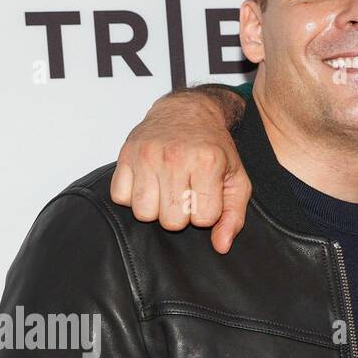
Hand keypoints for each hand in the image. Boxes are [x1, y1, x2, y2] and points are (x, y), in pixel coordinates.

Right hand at [110, 89, 249, 253]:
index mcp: (207, 162)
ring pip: (144, 213)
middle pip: (171, 221)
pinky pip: (121, 198)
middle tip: (186, 193)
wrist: (188, 111)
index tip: (206, 196)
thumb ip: (234, 216)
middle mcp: (174, 157)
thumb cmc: (214, 149)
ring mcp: (146, 155)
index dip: (206, 214)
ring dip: (156, 208)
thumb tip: (221, 246)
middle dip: (181, 214)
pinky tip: (149, 182)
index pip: (203, 219)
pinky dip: (133, 196)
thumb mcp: (237, 181)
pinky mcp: (125, 155)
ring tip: (167, 190)